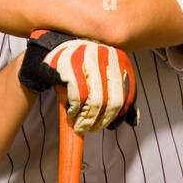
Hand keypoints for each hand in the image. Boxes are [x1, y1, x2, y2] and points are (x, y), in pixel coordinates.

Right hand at [18, 29, 138, 133]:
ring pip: (96, 101)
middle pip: (113, 100)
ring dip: (86, 120)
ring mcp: (88, 57)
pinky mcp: (70, 63)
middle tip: (90, 129)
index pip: (127, 95)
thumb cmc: (78, 70)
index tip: (108, 125)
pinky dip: (75, 110)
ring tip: (80, 126)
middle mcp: (107, 55)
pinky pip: (78, 96)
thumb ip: (118, 95)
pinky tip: (71, 113)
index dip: (118, 115)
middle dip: (101, 121)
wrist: (48, 54)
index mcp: (120, 59)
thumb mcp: (101, 79)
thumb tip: (133, 120)